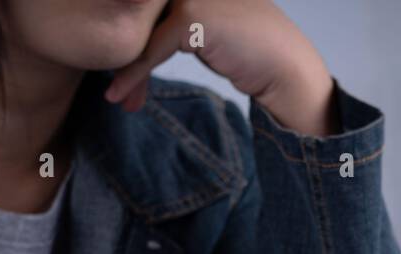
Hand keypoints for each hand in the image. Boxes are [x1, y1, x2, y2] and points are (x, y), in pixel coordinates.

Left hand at [105, 0, 337, 135]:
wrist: (285, 65)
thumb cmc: (249, 50)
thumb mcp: (203, 28)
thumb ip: (173, 21)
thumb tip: (134, 37)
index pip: (145, 10)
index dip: (130, 41)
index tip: (117, 72)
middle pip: (139, 18)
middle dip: (124, 55)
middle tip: (117, 92)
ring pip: (142, 33)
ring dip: (127, 68)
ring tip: (115, 97)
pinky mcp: (192, 15)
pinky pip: (152, 49)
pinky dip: (133, 73)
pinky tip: (117, 94)